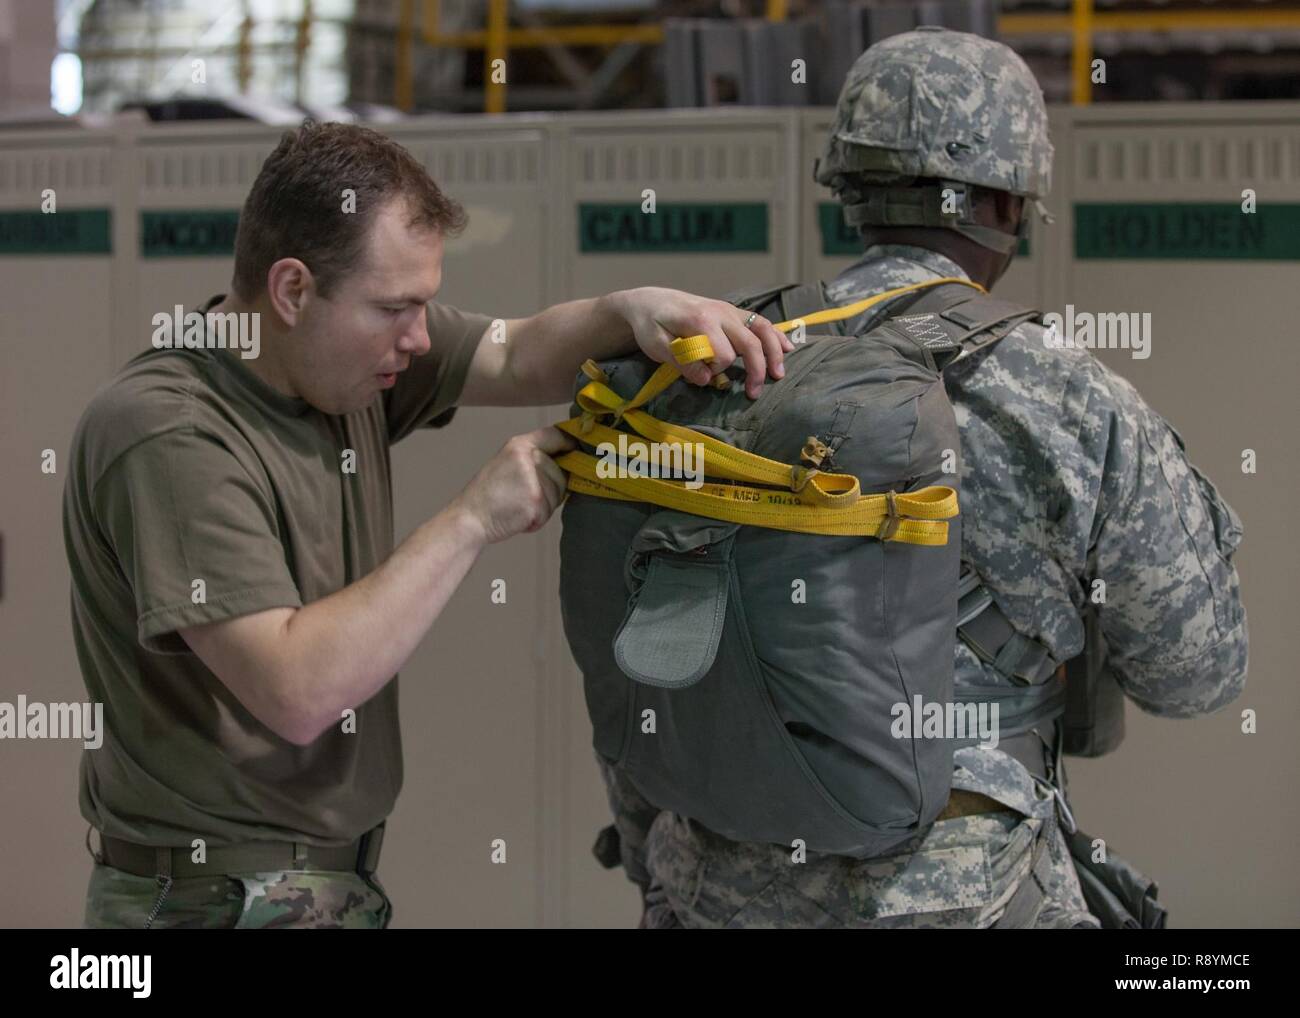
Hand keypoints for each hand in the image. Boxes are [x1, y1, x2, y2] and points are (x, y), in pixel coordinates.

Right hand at [453, 427, 575, 544]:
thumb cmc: (489, 495)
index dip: (570, 442)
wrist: (470, 517)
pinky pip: (549, 512)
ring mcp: (533, 479)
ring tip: (519, 506)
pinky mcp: (536, 500)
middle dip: (552, 490)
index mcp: (519, 445)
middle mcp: (528, 458)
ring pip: (558, 495)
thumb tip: (566, 463)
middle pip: (561, 473)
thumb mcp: (507, 463)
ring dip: (544, 506)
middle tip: (524, 497)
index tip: (577, 449)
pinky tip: (518, 516)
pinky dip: (537, 519)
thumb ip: (533, 458)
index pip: (555, 435)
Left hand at [604, 287, 793, 398]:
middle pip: (750, 341)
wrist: (652, 301)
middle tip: (754, 394)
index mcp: (700, 320)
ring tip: (779, 375)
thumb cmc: (651, 324)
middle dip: (756, 370)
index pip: (722, 352)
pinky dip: (776, 336)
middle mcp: (720, 312)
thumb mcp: (655, 345)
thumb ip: (680, 361)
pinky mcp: (734, 313)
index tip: (704, 378)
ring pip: (762, 329)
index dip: (716, 370)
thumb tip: (705, 379)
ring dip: (773, 353)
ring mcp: (730, 311)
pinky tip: (788, 349)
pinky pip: (761, 322)